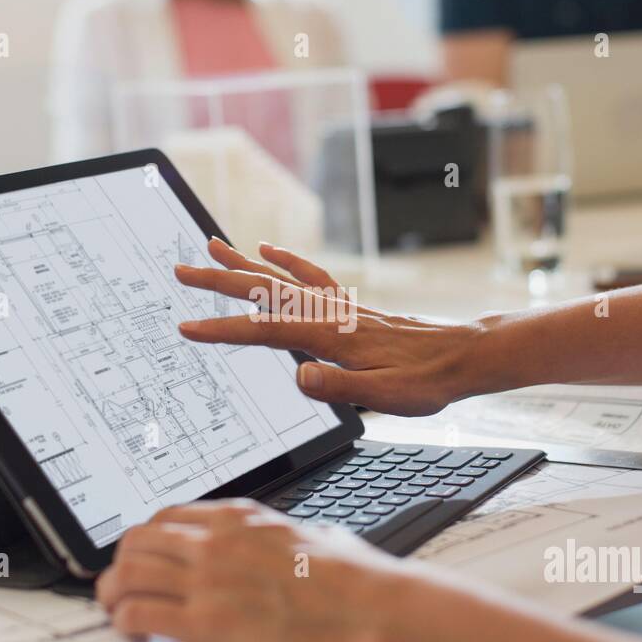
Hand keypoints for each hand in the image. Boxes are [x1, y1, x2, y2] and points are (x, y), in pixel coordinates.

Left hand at [96, 501, 411, 641]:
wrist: (373, 612)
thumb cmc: (359, 579)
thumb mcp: (318, 535)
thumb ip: (289, 536)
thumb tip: (297, 540)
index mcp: (242, 518)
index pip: (169, 517)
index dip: (148, 539)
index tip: (145, 555)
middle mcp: (217, 542)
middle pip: (138, 541)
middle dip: (122, 564)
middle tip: (122, 585)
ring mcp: (209, 580)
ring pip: (127, 573)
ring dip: (113, 593)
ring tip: (116, 609)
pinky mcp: (207, 623)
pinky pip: (140, 614)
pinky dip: (125, 622)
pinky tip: (131, 631)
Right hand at [175, 238, 483, 415]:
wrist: (462, 357)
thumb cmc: (424, 382)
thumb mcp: (383, 396)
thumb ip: (338, 388)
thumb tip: (299, 377)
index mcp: (328, 336)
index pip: (263, 332)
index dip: (222, 330)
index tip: (186, 327)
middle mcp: (328, 312)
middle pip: (263, 292)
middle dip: (218, 282)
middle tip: (179, 269)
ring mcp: (338, 305)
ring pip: (280, 279)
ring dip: (242, 264)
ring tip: (210, 245)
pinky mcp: (350, 304)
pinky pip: (309, 275)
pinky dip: (286, 261)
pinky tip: (268, 251)